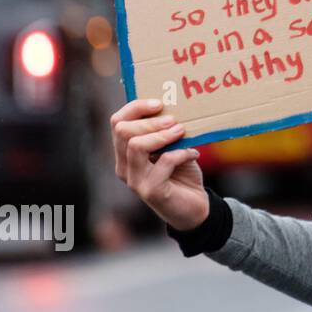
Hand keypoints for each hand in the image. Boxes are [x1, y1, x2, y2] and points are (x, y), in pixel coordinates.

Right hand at [110, 99, 207, 230]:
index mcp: (125, 152)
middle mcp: (124, 166)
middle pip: (123, 131)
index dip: (135, 108)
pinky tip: (193, 153)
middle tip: (174, 121)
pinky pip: (163, 163)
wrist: (194, 207)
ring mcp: (135, 180)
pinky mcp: (151, 191)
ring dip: (162, 135)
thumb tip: (174, 107)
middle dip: (150, 121)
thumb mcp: (173, 147)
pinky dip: (181, 153)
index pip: (117, 122)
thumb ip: (166, 131)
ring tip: (181, 132)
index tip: (159, 103)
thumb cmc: (182, 173)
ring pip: (136, 146)